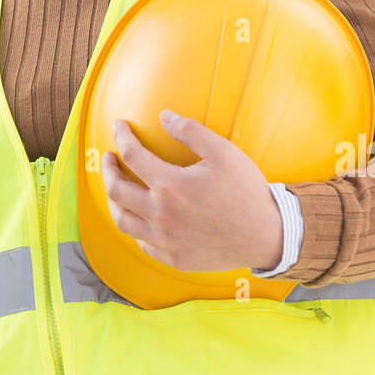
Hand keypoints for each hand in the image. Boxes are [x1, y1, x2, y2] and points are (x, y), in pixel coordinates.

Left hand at [102, 111, 283, 271]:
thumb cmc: (246, 191)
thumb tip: (163, 116)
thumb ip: (190, 131)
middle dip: (108, 170)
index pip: (132, 155)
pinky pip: (143, 243)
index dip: (121, 136)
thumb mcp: (223, 152)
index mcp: (170, 185)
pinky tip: (140, 218)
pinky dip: (136, 228)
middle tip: (109, 159)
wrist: (266, 235)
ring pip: (123, 221)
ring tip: (116, 188)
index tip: (118, 126)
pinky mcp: (174, 258)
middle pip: (117, 191)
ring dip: (114, 201)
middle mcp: (161, 215)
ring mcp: (165, 240)